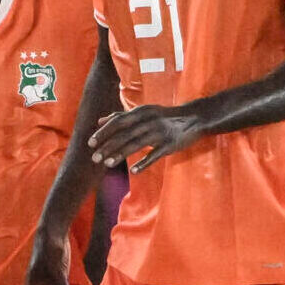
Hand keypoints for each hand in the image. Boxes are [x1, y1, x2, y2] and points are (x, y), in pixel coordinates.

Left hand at [90, 104, 204, 172]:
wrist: (194, 117)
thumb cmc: (163, 116)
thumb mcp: (143, 112)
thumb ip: (121, 116)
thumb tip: (99, 121)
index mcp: (141, 112)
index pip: (118, 122)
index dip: (103, 132)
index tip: (90, 143)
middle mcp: (149, 121)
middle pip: (124, 134)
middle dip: (108, 146)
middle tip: (94, 158)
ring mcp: (160, 132)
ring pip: (137, 144)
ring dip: (120, 154)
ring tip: (106, 164)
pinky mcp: (170, 144)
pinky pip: (155, 154)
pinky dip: (144, 163)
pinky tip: (133, 171)